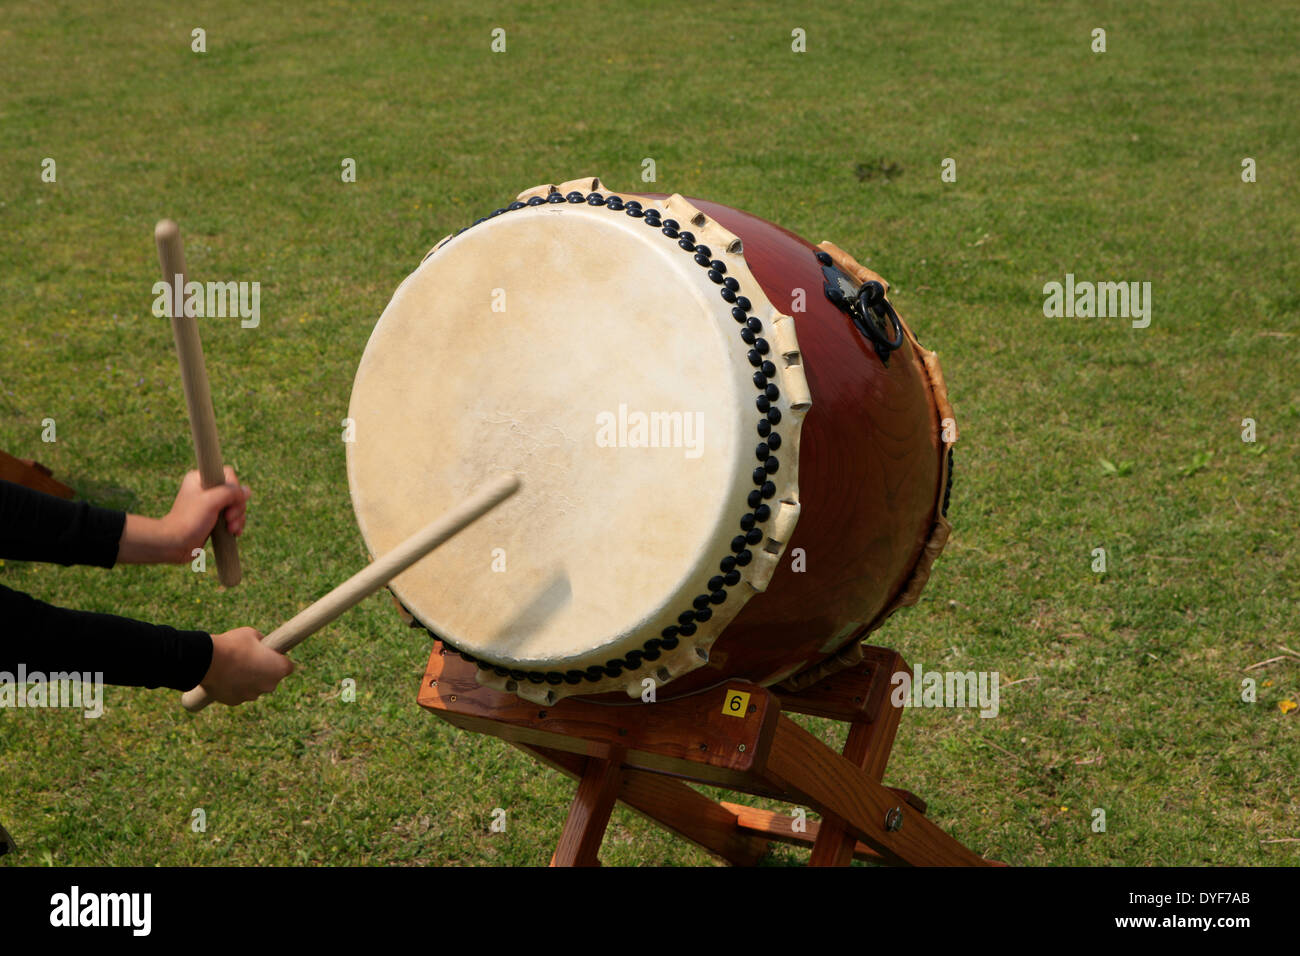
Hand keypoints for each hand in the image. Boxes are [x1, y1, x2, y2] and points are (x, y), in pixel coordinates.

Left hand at [118, 467, 250, 563]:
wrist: (175, 544)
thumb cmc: (190, 520)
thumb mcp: (211, 501)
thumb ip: (231, 492)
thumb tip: (247, 491)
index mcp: (200, 479)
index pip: (228, 475)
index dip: (234, 488)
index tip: (228, 502)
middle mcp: (206, 489)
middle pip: (235, 492)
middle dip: (237, 507)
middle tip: (228, 518)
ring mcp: (211, 505)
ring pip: (236, 506)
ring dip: (238, 518)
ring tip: (231, 529)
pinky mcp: (214, 519)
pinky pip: (233, 517)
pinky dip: (236, 524)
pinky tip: (234, 532)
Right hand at [199, 627, 294, 705]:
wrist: (207, 661)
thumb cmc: (233, 645)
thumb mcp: (252, 634)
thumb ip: (261, 642)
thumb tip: (261, 645)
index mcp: (279, 668)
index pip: (287, 666)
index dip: (279, 659)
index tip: (270, 654)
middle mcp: (270, 686)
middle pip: (271, 679)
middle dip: (263, 671)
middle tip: (249, 660)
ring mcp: (252, 695)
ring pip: (254, 688)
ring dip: (248, 680)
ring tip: (233, 667)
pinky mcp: (236, 702)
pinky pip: (238, 694)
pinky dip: (234, 687)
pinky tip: (224, 677)